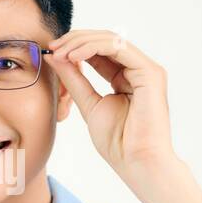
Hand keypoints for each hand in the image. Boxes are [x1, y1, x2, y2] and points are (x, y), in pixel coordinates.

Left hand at [44, 30, 178, 184]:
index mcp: (125, 78)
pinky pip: (118, 48)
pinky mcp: (150, 72)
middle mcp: (138, 70)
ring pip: (111, 40)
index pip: (99, 51)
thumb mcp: (88, 103)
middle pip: (105, 40)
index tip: (51, 51)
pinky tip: (74, 56)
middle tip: (52, 46)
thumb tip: (54, 56)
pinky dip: (93, 48)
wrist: (136, 162)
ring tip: (60, 52)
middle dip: (75, 40)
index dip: (74, 47)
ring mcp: (146, 69)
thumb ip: (74, 79)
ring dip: (81, 42)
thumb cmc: (118, 142)